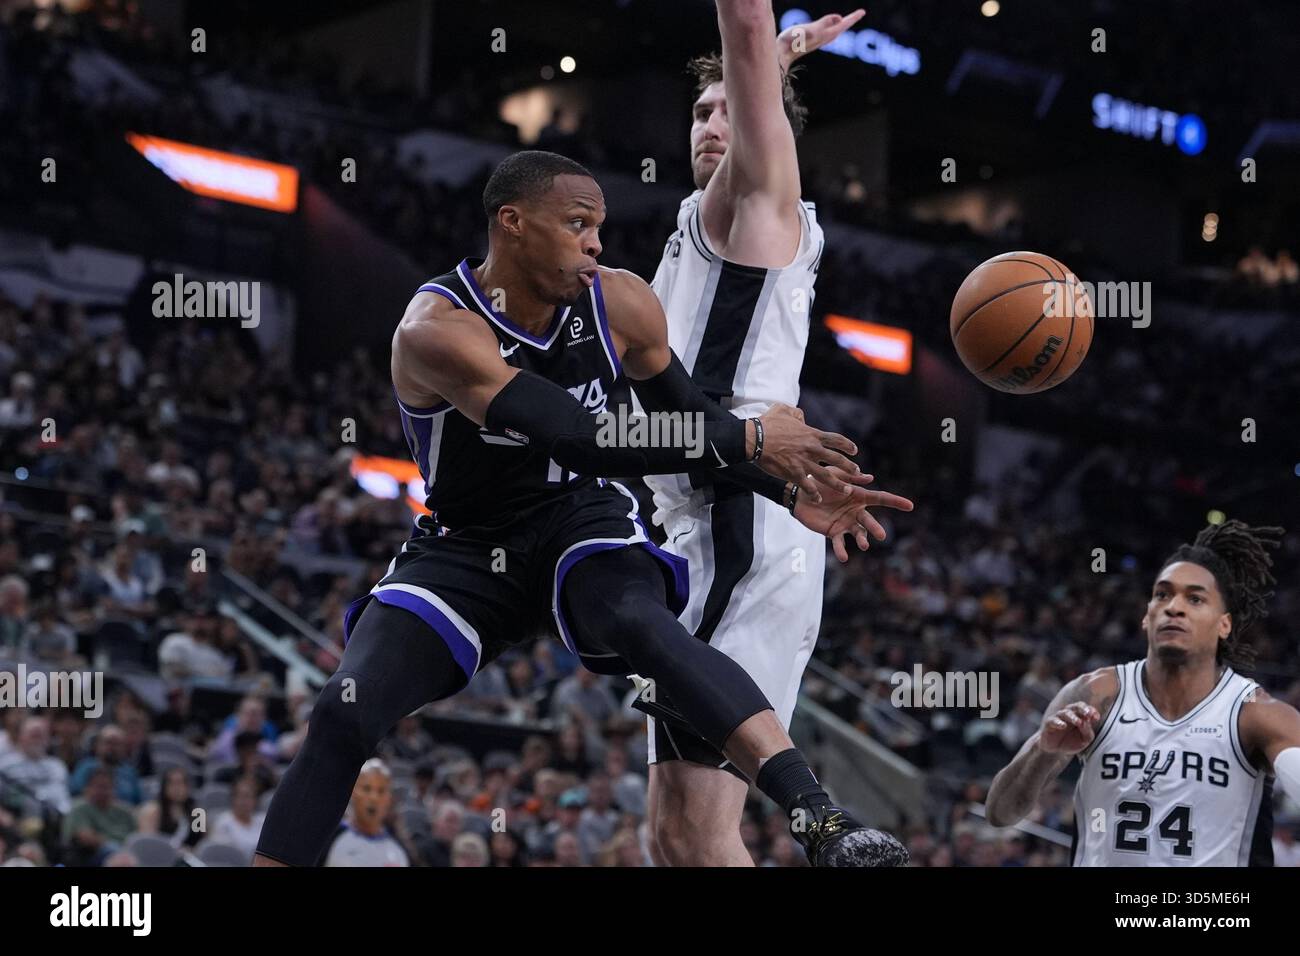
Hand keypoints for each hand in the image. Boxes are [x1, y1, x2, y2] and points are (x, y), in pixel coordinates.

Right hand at [752, 403, 858, 500]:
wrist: (755, 439)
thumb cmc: (767, 424)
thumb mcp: (783, 410)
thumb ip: (796, 413)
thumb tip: (802, 416)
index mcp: (812, 434)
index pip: (836, 440)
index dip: (847, 445)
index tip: (854, 451)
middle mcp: (812, 449)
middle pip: (837, 459)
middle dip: (849, 467)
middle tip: (857, 472)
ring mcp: (804, 463)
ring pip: (827, 476)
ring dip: (839, 484)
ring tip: (848, 490)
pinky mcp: (794, 474)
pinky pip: (808, 486)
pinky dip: (814, 494)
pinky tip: (818, 499)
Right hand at [777, 8, 865, 71]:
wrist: (779, 55)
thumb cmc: (790, 42)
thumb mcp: (807, 28)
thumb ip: (823, 23)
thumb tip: (839, 18)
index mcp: (824, 34)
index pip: (842, 25)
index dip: (852, 18)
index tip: (862, 12)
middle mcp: (822, 39)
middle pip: (840, 29)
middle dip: (849, 21)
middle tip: (859, 13)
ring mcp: (815, 41)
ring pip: (833, 33)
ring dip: (840, 26)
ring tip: (846, 21)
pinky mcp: (809, 42)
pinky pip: (825, 34)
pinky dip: (830, 29)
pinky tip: (828, 31)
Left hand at [793, 473, 914, 561]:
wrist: (799, 495)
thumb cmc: (820, 482)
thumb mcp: (835, 475)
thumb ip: (851, 477)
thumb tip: (870, 478)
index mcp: (859, 497)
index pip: (880, 499)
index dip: (895, 502)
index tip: (910, 506)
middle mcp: (855, 512)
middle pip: (869, 521)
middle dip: (875, 528)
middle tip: (882, 536)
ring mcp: (846, 523)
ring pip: (858, 534)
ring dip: (862, 540)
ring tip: (864, 545)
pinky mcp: (833, 532)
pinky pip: (839, 543)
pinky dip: (842, 550)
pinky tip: (844, 557)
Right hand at [1038, 702, 1100, 754]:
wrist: (1056, 751)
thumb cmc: (1072, 742)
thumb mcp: (1085, 740)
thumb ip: (1087, 731)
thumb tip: (1086, 722)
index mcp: (1080, 717)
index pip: (1087, 709)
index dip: (1092, 711)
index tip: (1096, 718)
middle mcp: (1070, 715)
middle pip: (1076, 706)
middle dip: (1082, 708)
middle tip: (1087, 713)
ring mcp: (1059, 718)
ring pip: (1065, 713)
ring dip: (1073, 716)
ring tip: (1078, 722)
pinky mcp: (1049, 724)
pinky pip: (1052, 720)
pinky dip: (1058, 722)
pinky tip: (1063, 725)